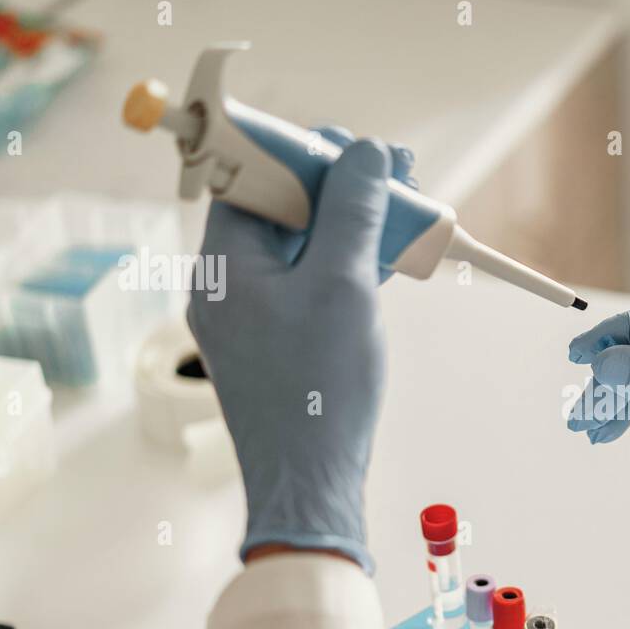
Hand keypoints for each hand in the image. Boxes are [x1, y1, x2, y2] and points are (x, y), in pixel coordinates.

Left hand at [188, 128, 415, 572]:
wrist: (309, 482)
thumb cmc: (319, 392)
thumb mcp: (343, 288)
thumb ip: (352, 214)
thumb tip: (363, 154)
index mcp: (223, 264)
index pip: (254, 179)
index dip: (306, 153)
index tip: (358, 146)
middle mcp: (228, 284)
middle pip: (281, 208)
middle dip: (339, 185)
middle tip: (397, 172)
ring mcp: (252, 315)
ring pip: (301, 246)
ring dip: (351, 223)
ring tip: (406, 210)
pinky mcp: (278, 341)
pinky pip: (309, 282)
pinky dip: (347, 264)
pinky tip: (389, 256)